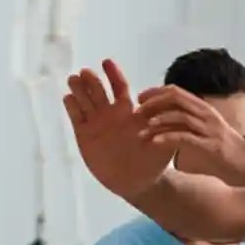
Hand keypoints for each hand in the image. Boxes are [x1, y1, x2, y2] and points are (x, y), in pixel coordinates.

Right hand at [63, 60, 177, 199]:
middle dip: (91, 80)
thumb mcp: (164, 145)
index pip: (119, 87)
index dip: (113, 74)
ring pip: (84, 100)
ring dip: (79, 89)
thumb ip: (167, 132)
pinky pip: (76, 117)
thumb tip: (174, 118)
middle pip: (98, 90)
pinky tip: (69, 98)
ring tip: (74, 79)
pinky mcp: (84, 134)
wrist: (137, 182)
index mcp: (128, 111)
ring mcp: (96, 123)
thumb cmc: (153, 161)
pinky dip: (72, 107)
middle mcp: (110, 113)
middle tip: (86, 72)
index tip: (107, 61)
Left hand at [135, 85, 244, 187]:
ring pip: (179, 116)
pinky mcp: (211, 146)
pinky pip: (186, 137)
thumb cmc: (227, 153)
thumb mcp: (208, 133)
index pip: (177, 92)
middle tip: (137, 112)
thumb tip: (168, 122)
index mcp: (205, 110)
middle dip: (153, 102)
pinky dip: (168, 138)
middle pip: (176, 98)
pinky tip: (155, 142)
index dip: (156, 92)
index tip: (140, 98)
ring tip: (142, 129)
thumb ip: (191, 125)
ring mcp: (210, 130)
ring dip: (158, 121)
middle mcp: (208, 115)